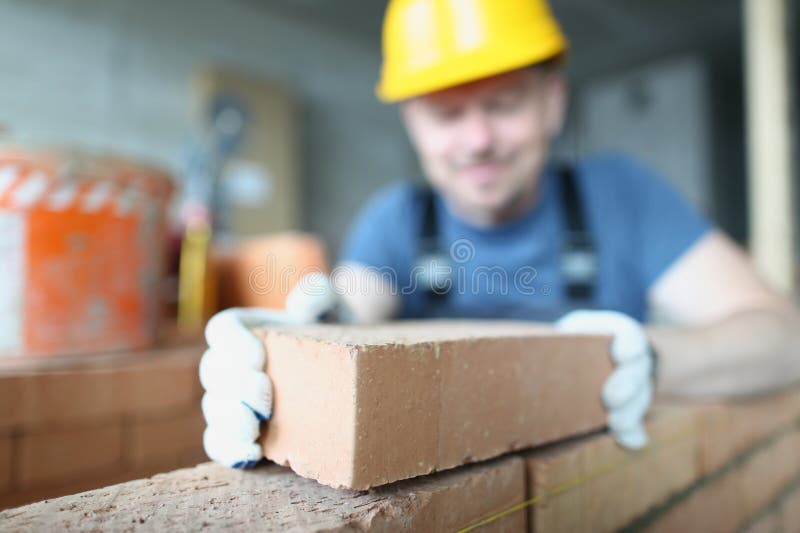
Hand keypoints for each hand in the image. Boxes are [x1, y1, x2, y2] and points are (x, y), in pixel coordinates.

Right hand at [199, 273, 339, 467]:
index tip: (259, 357)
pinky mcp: (241, 430)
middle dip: (235, 386)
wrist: (351, 370)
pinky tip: (251, 453)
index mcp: (247, 329)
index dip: (231, 343)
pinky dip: (227, 450)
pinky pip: (218, 442)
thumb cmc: (335, 332)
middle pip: (213, 371)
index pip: (221, 329)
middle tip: (267, 398)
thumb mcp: (335, 308)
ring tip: (255, 428)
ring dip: (228, 420)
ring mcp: (234, 399)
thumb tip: (300, 304)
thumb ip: (320, 294)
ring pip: (212, 408)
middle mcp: (233, 363)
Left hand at [556, 310, 654, 449]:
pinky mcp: (630, 410)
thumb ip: (567, 335)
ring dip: (628, 413)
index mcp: (621, 336)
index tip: (621, 355)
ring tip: (615, 422)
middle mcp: (635, 363)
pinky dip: (631, 434)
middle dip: (626, 385)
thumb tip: (535, 349)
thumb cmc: (583, 339)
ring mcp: (637, 388)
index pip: (631, 338)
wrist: (604, 353)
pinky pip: (636, 423)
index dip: (628, 346)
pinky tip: (629, 442)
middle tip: (610, 397)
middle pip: (637, 373)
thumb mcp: (577, 328)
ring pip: (638, 400)